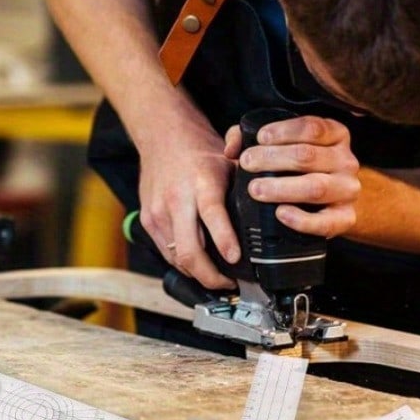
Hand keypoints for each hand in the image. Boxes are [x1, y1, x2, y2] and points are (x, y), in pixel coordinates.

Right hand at [137, 117, 238, 289]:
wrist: (161, 136)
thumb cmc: (198, 149)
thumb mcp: (229, 158)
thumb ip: (248, 178)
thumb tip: (271, 194)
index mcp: (202, 182)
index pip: (213, 215)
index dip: (224, 240)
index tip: (236, 259)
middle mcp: (177, 199)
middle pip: (190, 250)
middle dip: (211, 276)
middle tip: (229, 284)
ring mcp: (159, 212)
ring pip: (177, 258)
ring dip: (198, 273)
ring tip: (217, 278)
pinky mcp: (148, 220)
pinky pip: (167, 253)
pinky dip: (183, 263)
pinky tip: (198, 265)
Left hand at [224, 114, 360, 237]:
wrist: (325, 200)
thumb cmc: (296, 166)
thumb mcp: (280, 144)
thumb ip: (250, 137)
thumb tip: (231, 148)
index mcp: (336, 135)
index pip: (313, 128)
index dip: (284, 131)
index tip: (260, 137)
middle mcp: (346, 161)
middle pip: (308, 156)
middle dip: (272, 159)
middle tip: (247, 163)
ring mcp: (348, 190)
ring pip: (316, 187)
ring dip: (281, 188)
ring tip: (255, 189)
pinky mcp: (345, 218)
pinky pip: (326, 222)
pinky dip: (302, 220)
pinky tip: (281, 213)